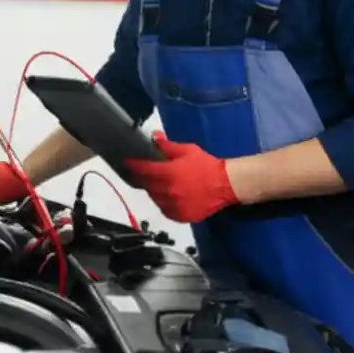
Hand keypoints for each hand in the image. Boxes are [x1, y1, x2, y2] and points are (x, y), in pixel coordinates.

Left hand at [124, 131, 238, 222]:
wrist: (226, 184)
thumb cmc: (206, 165)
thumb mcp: (187, 150)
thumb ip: (168, 146)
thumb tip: (155, 137)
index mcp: (168, 173)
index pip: (144, 170)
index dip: (133, 165)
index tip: (127, 162)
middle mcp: (168, 191)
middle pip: (147, 185)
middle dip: (144, 178)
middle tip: (145, 172)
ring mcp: (174, 206)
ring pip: (155, 198)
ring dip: (154, 190)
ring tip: (160, 184)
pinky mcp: (181, 216)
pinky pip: (165, 210)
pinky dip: (164, 203)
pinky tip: (168, 196)